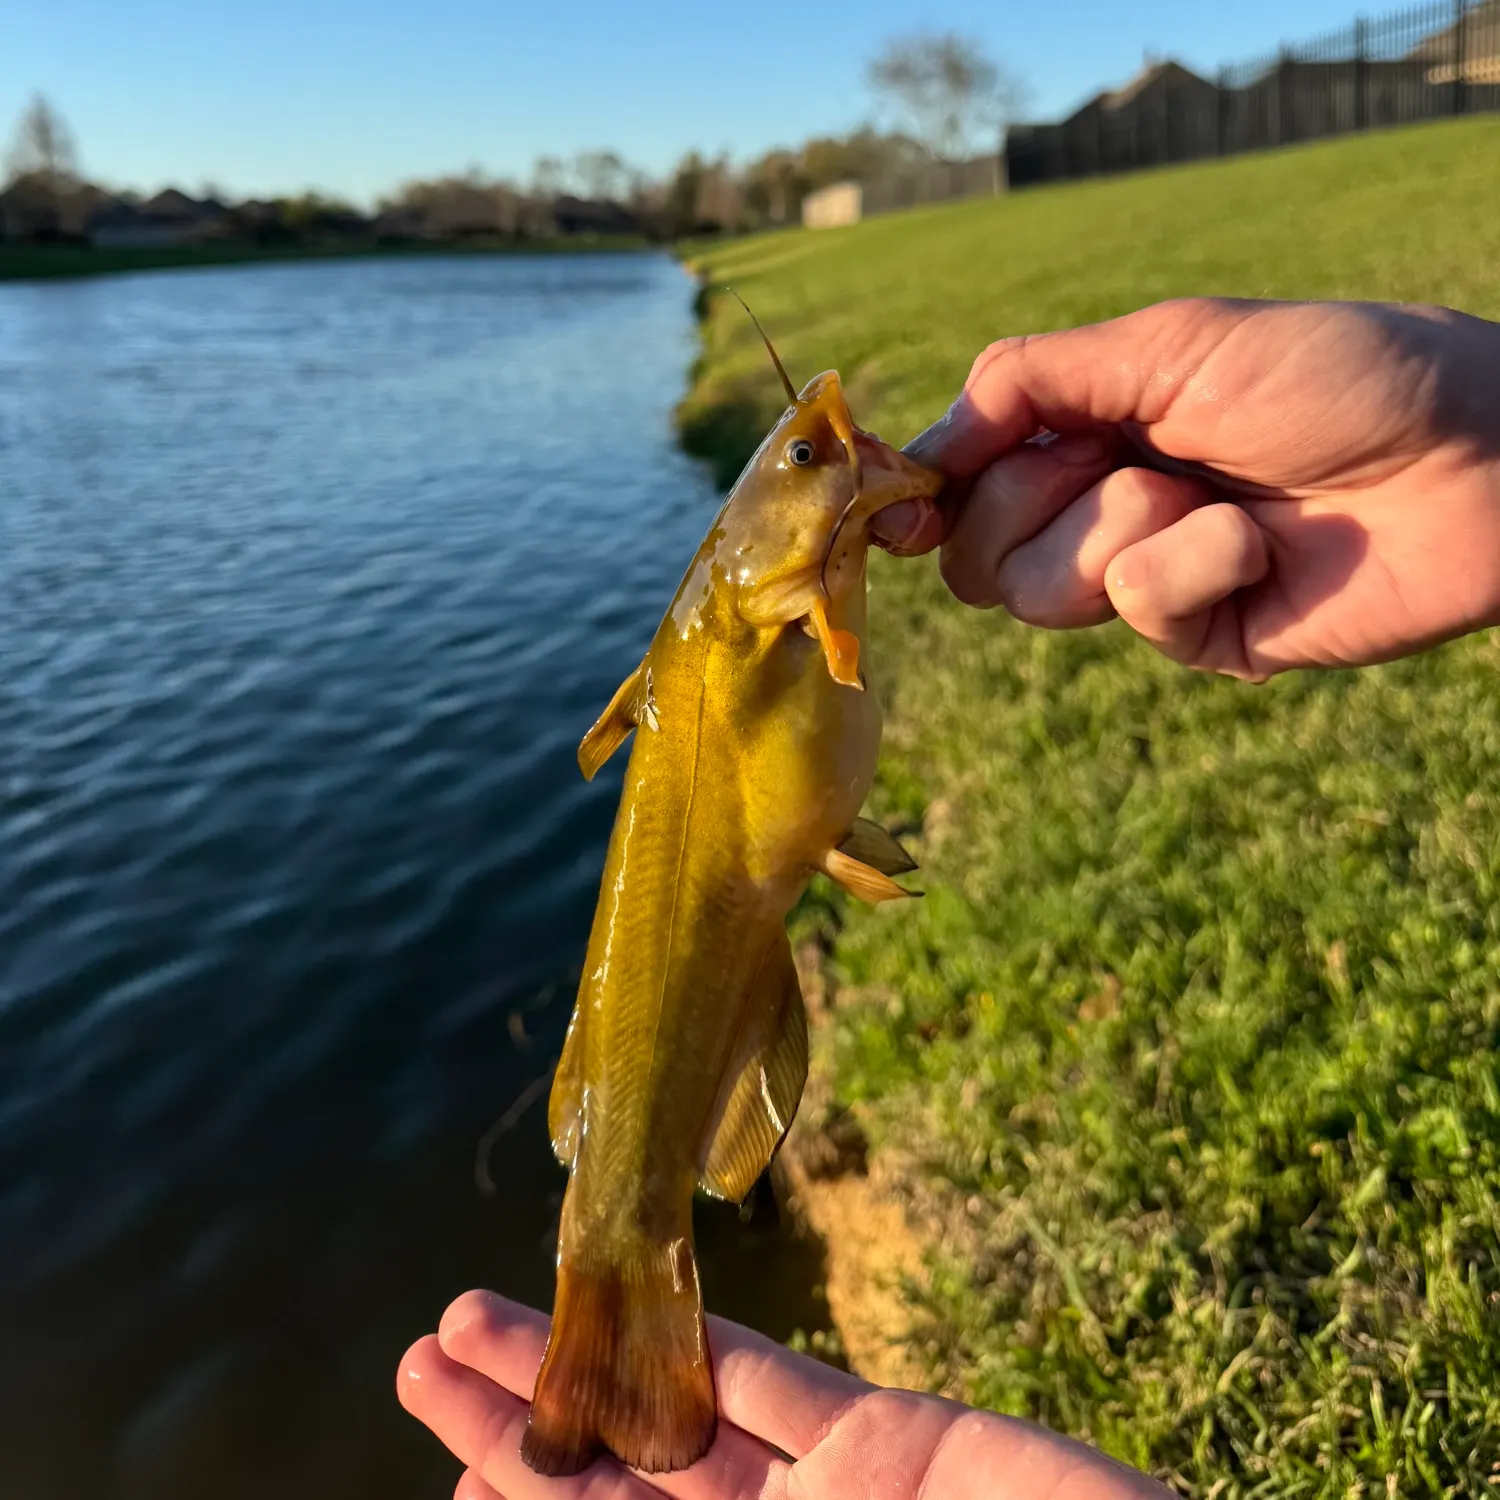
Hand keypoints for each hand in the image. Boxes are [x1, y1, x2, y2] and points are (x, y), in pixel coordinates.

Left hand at [398, 1289, 1168, 1498]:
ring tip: (472, 1318)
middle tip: (419, 1360)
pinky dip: (703, 1346)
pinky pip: (780, 1384)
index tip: (454, 1470)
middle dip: (511, 1420)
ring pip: (673, 1415)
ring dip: (579, 1359)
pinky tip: (630, 1301)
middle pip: (608, 1486)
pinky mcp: (893, 1435)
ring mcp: (830, 1498)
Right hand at [870, 299, 1499, 678]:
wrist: (1470, 458)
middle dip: (1031, 496)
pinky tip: (1257, 544)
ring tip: (1206, 496)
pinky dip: (1193, 562)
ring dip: (1116, 526)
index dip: (920, 492)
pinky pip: (1132, 605)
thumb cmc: (1335, 375)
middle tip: (1116, 459)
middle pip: (974, 548)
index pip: (961, 477)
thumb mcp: (1169, 343)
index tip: (896, 502)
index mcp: (1085, 430)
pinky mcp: (1194, 635)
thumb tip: (924, 441)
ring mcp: (1144, 577)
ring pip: (1033, 587)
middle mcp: (1099, 506)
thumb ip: (1034, 379)